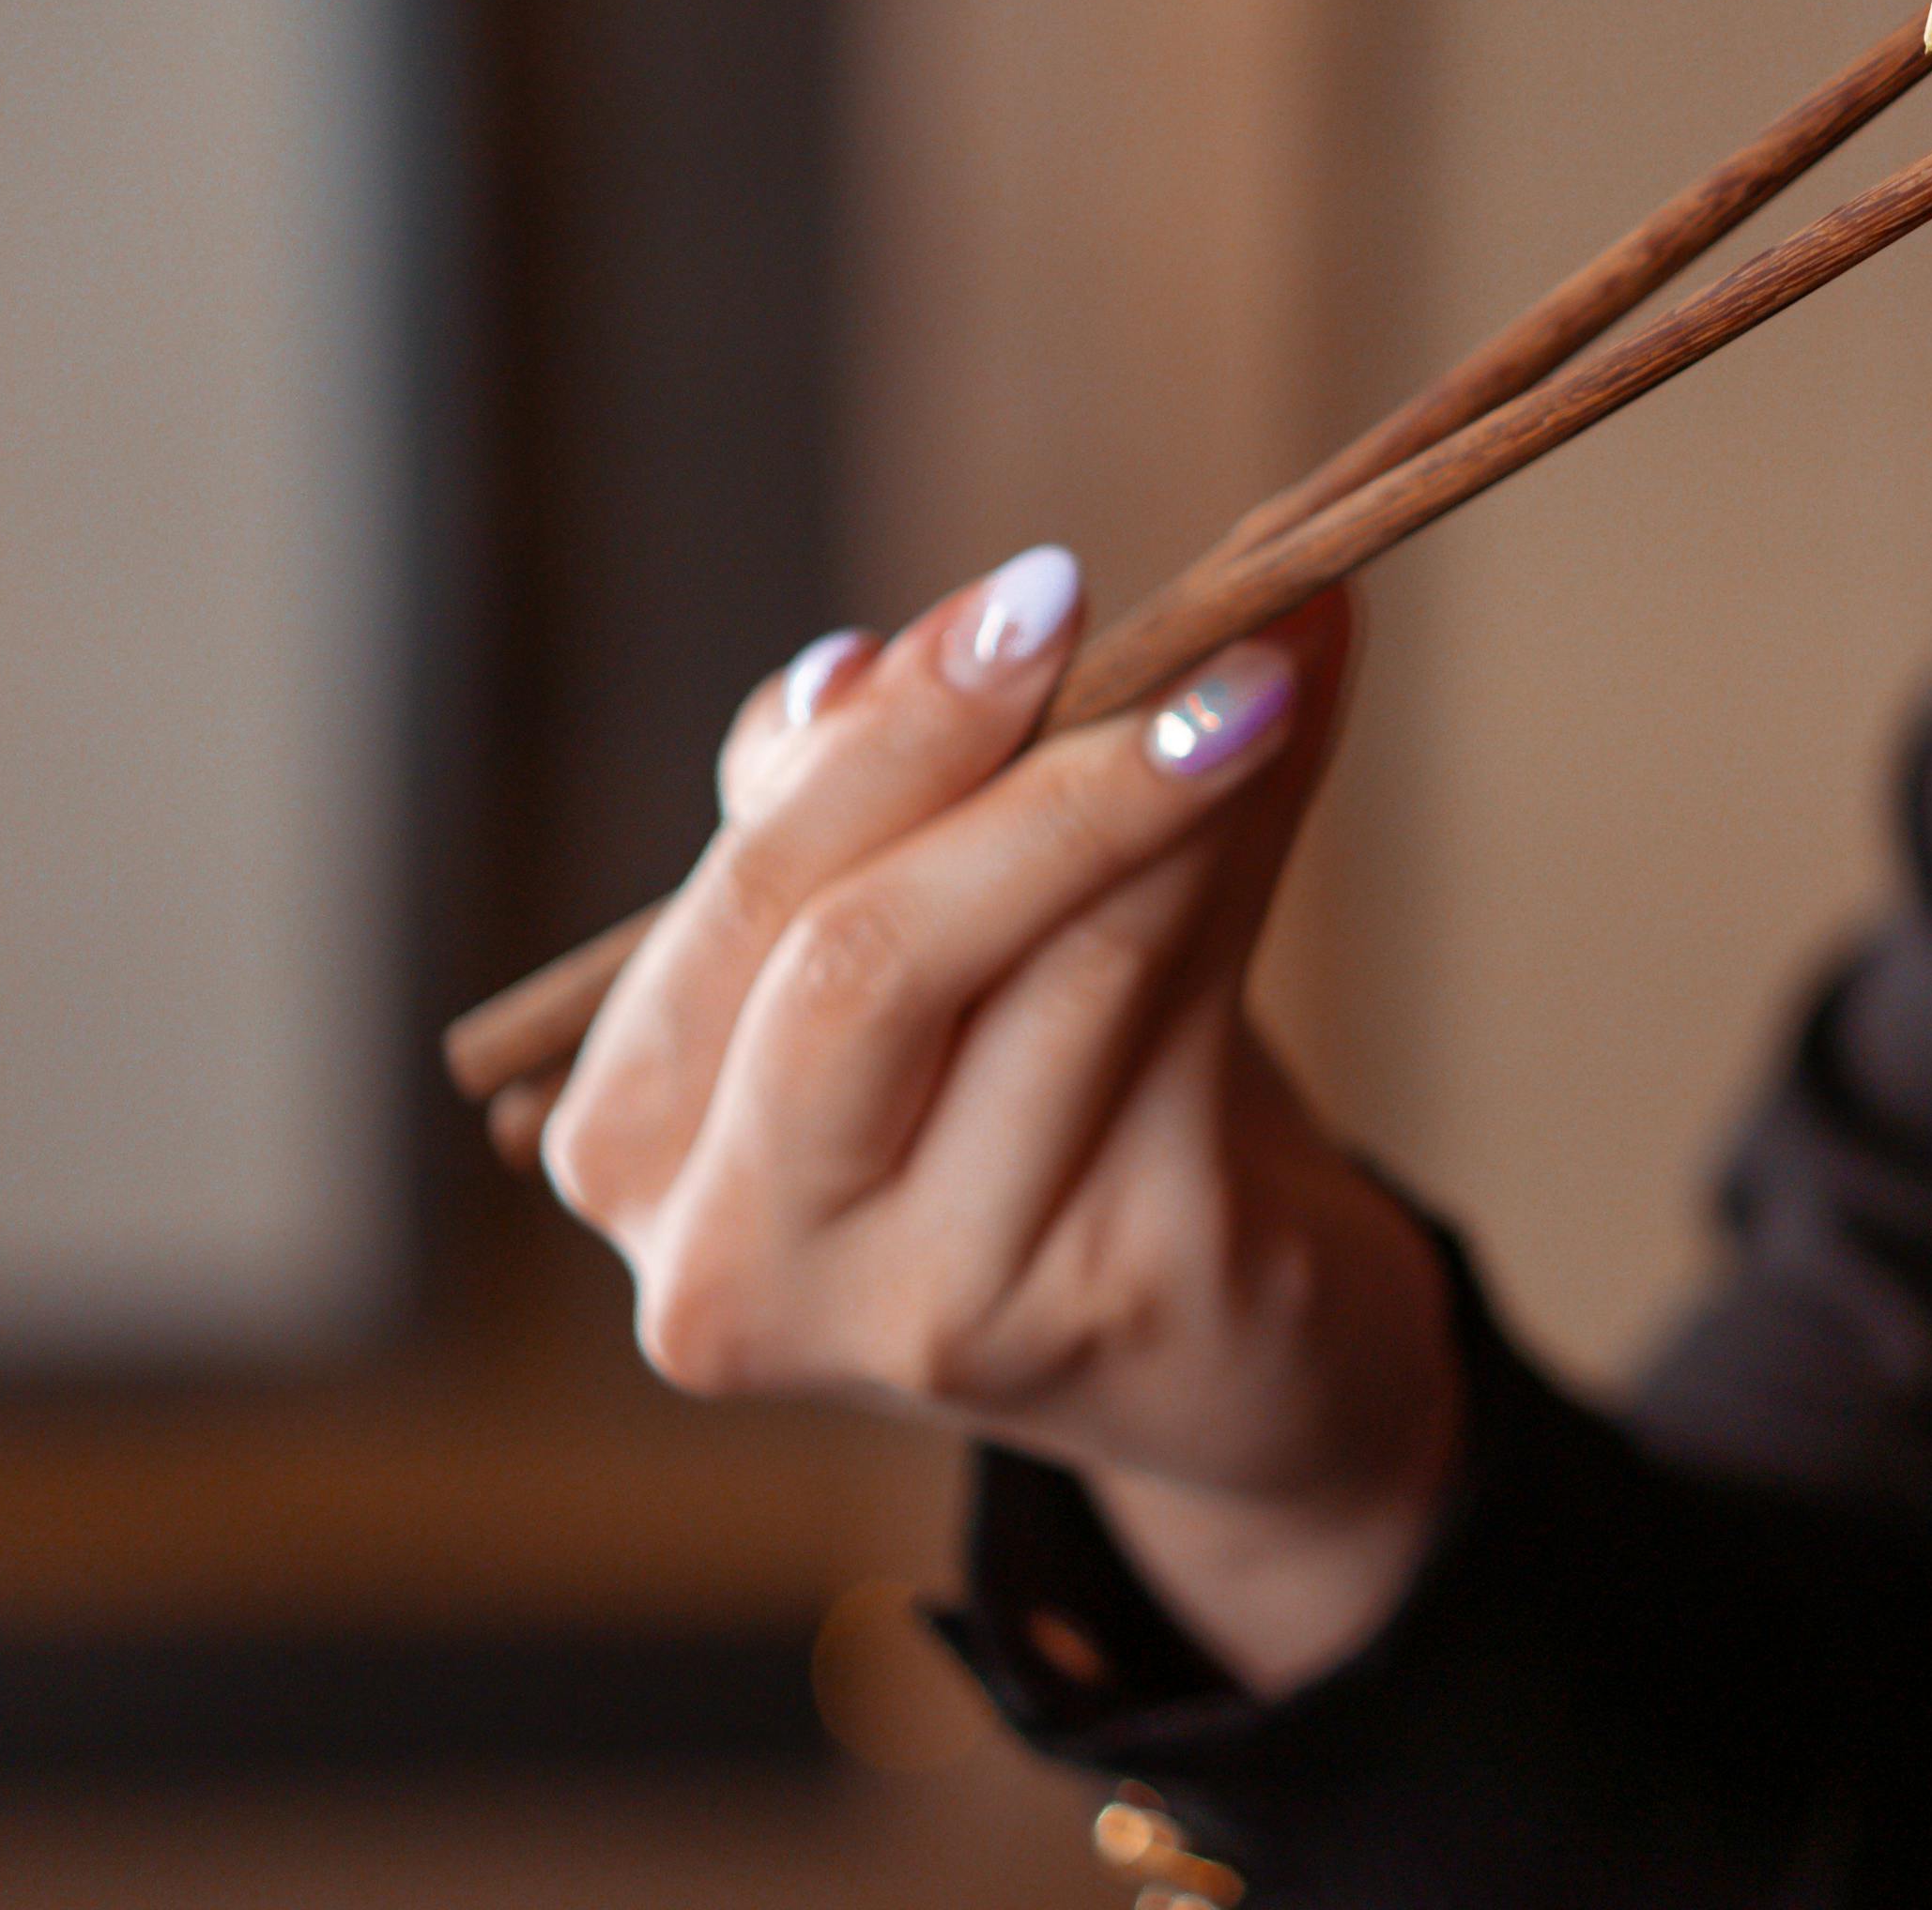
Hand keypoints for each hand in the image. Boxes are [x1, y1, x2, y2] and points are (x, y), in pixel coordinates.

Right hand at [538, 551, 1465, 1691]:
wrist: (1208, 1341)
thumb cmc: (1025, 1100)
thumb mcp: (909, 941)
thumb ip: (874, 799)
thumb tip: (902, 643)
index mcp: (632, 1146)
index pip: (744, 903)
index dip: (894, 739)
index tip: (1042, 590)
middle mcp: (736, 1265)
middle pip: (863, 962)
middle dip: (1026, 769)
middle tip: (1174, 620)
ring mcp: (923, 1315)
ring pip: (1058, 979)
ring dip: (1182, 787)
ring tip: (1276, 650)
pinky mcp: (1108, 1308)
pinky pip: (1188, 1029)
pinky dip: (1249, 858)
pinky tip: (1299, 746)